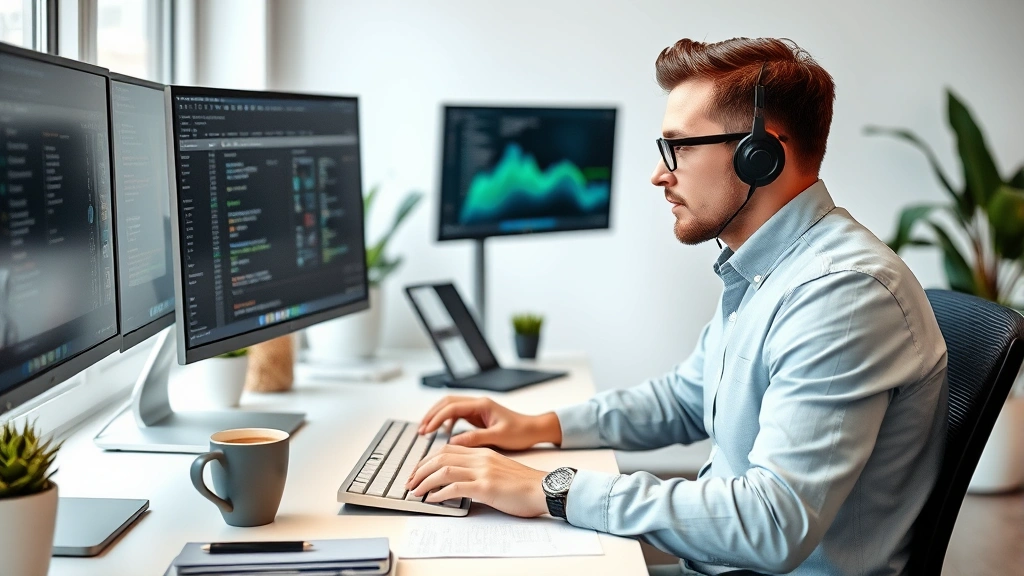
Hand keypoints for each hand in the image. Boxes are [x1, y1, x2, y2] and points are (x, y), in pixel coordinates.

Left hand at [404, 444, 548, 517]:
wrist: (544, 488)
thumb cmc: (524, 484)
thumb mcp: (498, 470)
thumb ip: (479, 470)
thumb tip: (459, 481)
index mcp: (483, 452)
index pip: (447, 449)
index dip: (428, 460)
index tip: (418, 471)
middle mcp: (480, 458)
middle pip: (441, 456)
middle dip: (420, 469)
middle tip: (409, 482)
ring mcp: (483, 471)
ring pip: (444, 470)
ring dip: (424, 481)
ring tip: (415, 491)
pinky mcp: (486, 486)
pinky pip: (455, 487)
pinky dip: (439, 493)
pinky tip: (431, 499)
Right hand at [418, 395, 561, 449]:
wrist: (534, 430)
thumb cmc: (520, 432)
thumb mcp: (498, 437)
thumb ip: (475, 438)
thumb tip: (453, 442)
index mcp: (482, 405)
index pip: (452, 407)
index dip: (437, 418)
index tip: (426, 430)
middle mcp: (478, 403)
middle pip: (447, 403)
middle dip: (432, 414)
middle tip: (421, 429)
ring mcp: (477, 409)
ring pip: (450, 407)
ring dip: (437, 417)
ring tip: (426, 430)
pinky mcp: (478, 416)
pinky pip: (457, 415)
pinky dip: (446, 421)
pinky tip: (443, 432)